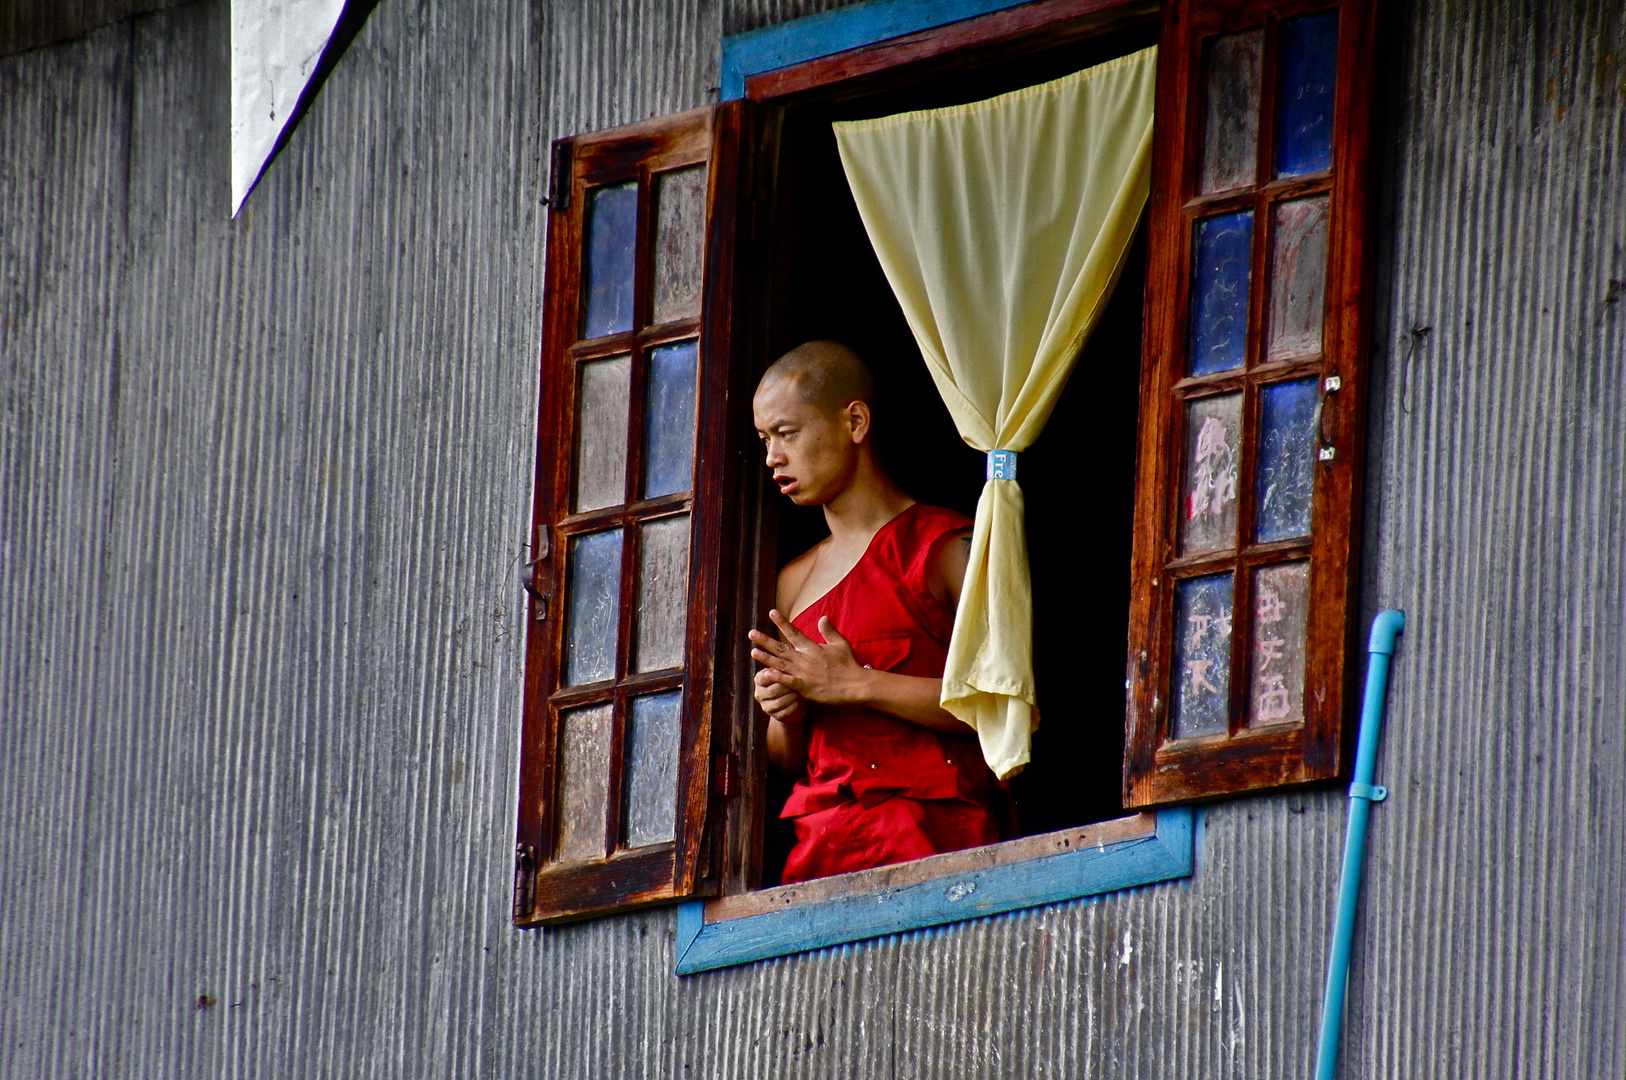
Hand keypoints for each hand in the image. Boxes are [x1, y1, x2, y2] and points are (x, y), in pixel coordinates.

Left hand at [748, 610, 868, 706]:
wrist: (855, 684)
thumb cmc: (849, 664)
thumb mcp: (840, 644)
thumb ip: (829, 631)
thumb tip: (823, 617)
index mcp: (811, 647)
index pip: (793, 632)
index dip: (781, 622)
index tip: (771, 612)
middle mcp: (804, 658)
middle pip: (781, 647)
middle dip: (765, 640)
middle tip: (751, 633)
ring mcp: (803, 673)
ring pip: (779, 663)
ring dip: (765, 657)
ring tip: (753, 651)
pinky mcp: (804, 686)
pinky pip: (787, 681)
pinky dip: (776, 677)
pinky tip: (765, 673)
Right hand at [754, 665, 806, 722]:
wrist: (790, 696)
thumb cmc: (786, 677)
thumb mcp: (782, 669)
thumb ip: (781, 662)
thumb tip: (787, 650)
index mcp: (759, 679)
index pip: (764, 678)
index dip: (775, 675)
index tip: (786, 671)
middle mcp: (759, 694)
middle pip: (772, 691)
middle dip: (786, 686)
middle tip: (798, 681)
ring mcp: (766, 706)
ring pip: (779, 703)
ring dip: (791, 696)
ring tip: (800, 690)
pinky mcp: (776, 716)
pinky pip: (785, 712)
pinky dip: (794, 706)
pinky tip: (801, 700)